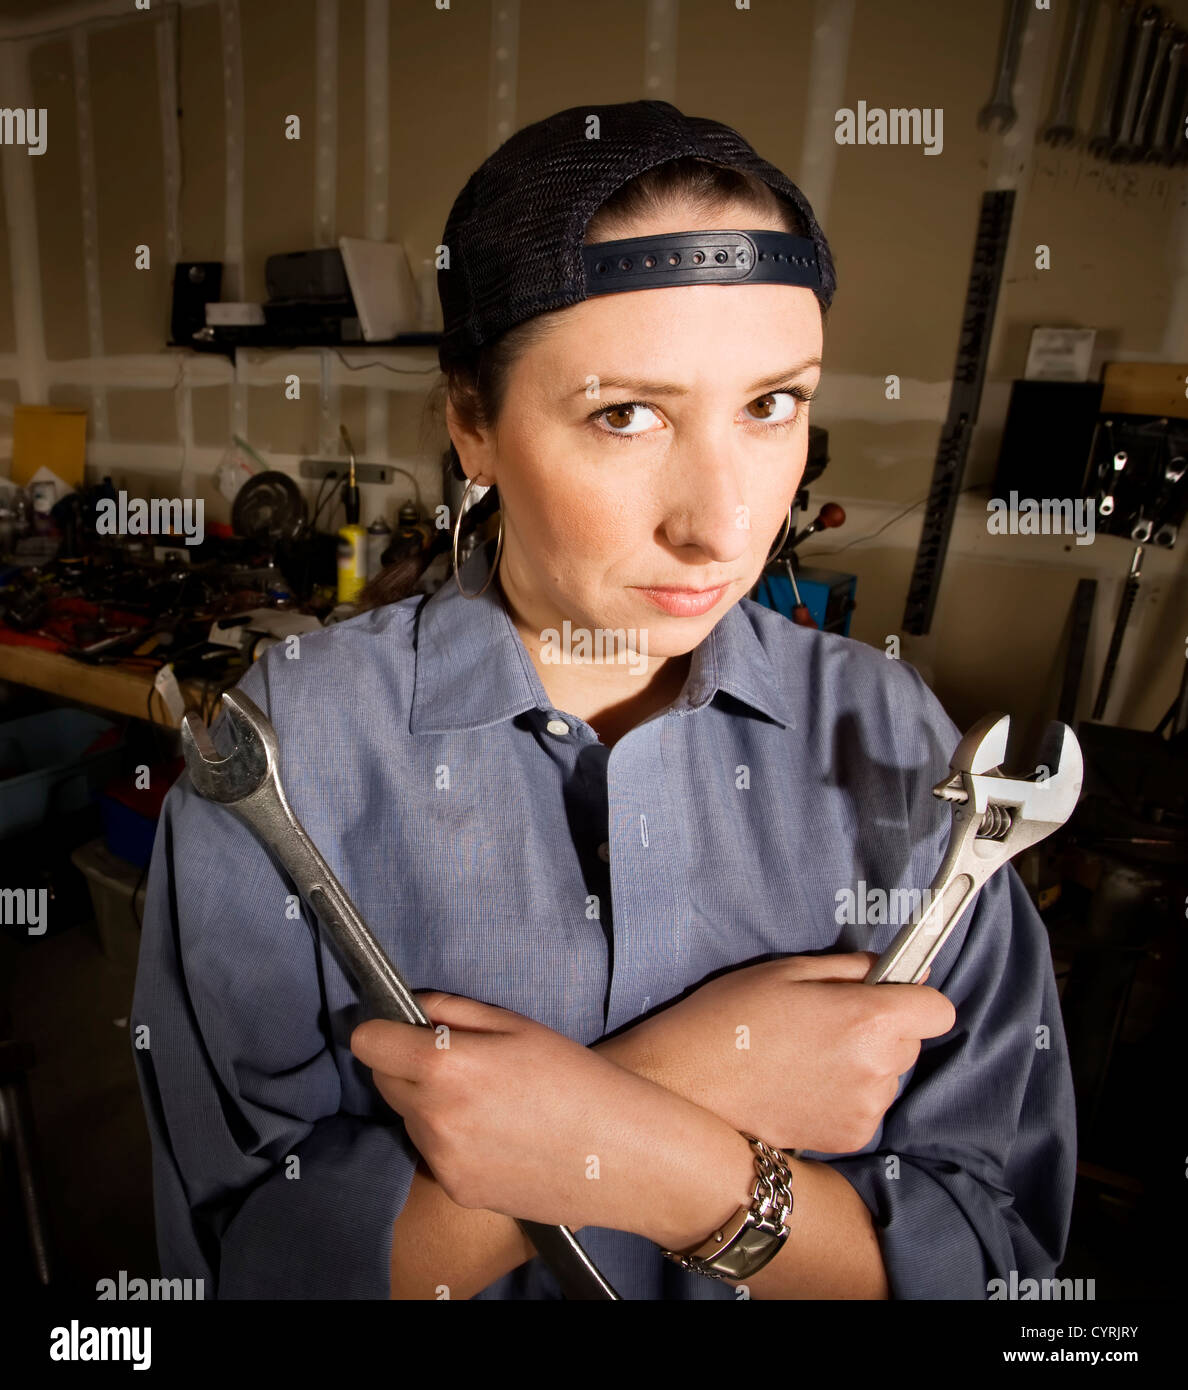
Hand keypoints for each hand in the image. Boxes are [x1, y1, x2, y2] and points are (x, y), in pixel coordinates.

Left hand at [350, 991, 746, 1243]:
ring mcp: (442, 1159)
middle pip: (383, 1081)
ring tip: (487, 1100)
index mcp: (445, 1066)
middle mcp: (434, 1116)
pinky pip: (433, 1152)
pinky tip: (496, 1132)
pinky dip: (450, 1139)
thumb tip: (411, 1005)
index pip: (367, 1043)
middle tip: (457, 1061)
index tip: (397, 1028)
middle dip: (406, 1065)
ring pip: (408, 1117)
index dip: (381, 1029)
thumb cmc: (575, 1078)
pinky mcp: (457, 1189)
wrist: (620, 1153)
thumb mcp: (516, 1024)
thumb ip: (453, 1009)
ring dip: (429, 1104)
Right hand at [597, 953, 955, 1153]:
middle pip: (911, 1042)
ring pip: (889, 1075)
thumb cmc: (732, 1016)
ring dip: (865, 1063)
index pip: (938, 1009)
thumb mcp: (789, 970)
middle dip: (883, 1029)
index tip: (887, 994)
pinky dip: (847, 1095)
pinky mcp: (850, 1138)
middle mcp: (877, 1068)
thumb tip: (899, 970)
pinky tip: (803, 1084)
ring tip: (807, 1055)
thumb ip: (854, 968)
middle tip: (828, 1021)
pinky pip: (867, 1105)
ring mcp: (865, 1108)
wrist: (690, 1084)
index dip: (915, 997)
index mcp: (868, 1019)